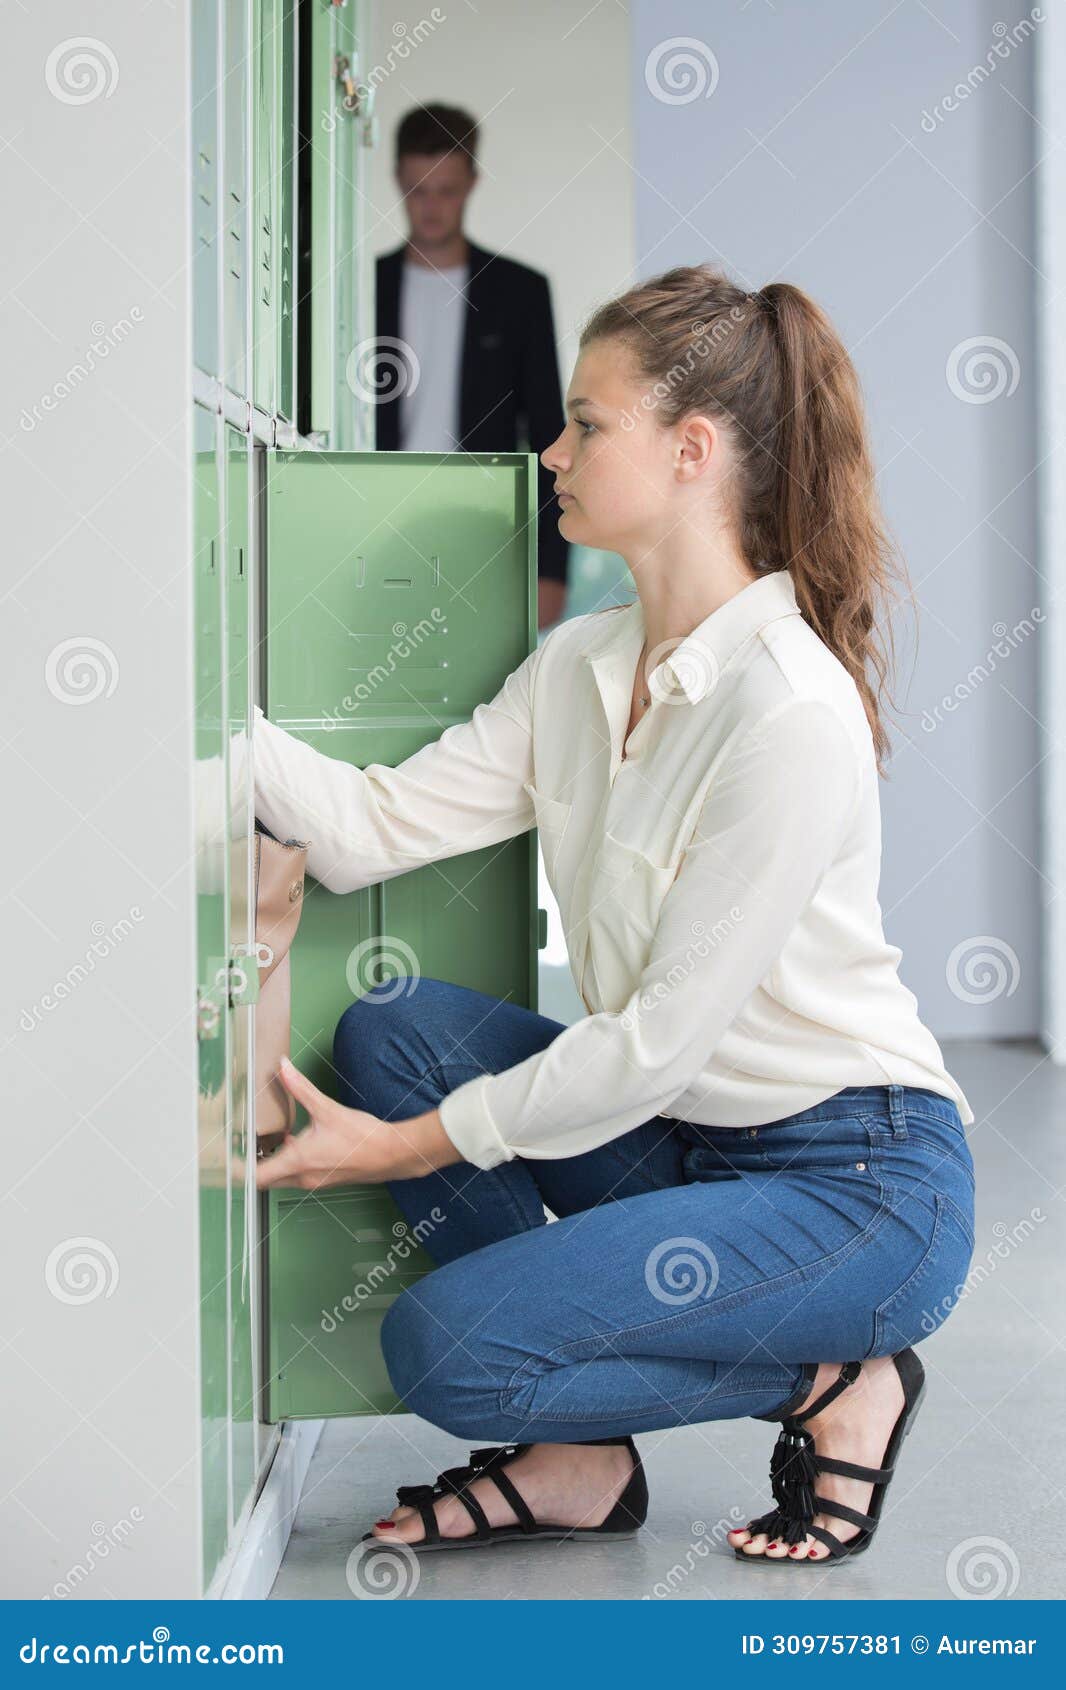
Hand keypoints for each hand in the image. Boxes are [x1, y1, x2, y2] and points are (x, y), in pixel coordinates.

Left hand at [254, 1056, 455, 1189]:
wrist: (392, 1154)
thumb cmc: (365, 1139)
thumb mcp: (328, 1109)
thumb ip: (301, 1088)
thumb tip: (283, 1069)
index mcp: (298, 1161)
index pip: (255, 1175)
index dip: (236, 1169)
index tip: (223, 1160)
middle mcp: (302, 1176)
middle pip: (264, 1177)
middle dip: (251, 1162)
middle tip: (239, 1146)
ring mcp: (312, 1180)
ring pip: (280, 1176)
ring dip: (271, 1160)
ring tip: (265, 1141)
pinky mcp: (322, 1178)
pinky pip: (295, 1174)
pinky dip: (288, 1160)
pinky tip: (296, 1142)